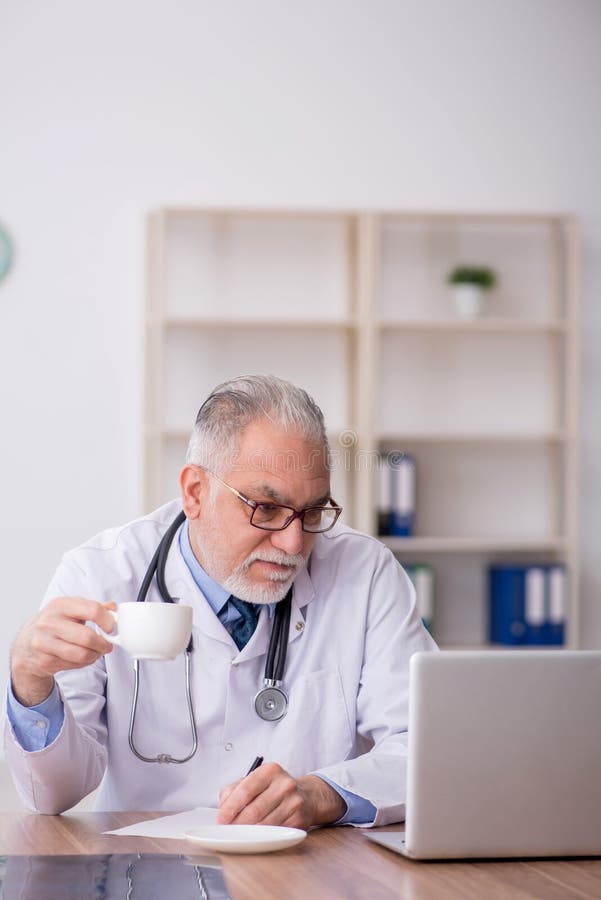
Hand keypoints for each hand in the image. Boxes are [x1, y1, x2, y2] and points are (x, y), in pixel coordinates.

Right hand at [10, 597, 116, 706]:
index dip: (107, 621)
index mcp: (59, 605)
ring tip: (97, 652)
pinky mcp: (44, 661)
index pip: (92, 610)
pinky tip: (84, 657)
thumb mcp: (70, 609)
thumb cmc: (53, 624)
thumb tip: (113, 608)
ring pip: (82, 654)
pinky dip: (84, 663)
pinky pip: (74, 665)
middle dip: (103, 643)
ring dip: (95, 655)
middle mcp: (49, 622)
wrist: (26, 644)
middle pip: (87, 636)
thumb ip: (93, 607)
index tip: (111, 627)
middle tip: (107, 645)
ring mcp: (44, 642)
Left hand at [217, 762, 345, 827]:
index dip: (230, 808)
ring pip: (263, 825)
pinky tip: (256, 836)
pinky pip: (274, 833)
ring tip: (239, 834)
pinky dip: (262, 837)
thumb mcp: (255, 781)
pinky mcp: (299, 820)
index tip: (221, 819)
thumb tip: (222, 808)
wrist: (306, 796)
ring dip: (247, 833)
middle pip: (253, 810)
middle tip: (227, 831)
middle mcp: (284, 784)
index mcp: (270, 770)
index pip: (245, 791)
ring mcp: (293, 802)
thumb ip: (234, 790)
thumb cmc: (274, 789)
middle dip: (236, 824)